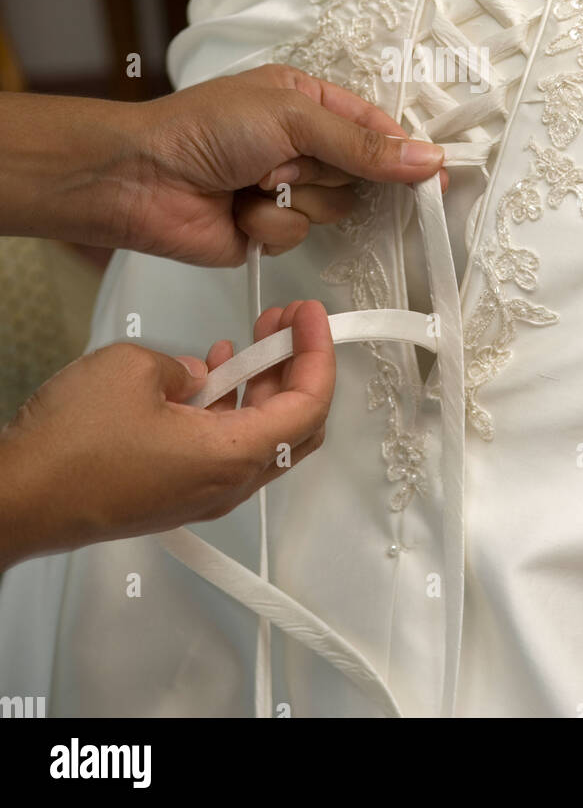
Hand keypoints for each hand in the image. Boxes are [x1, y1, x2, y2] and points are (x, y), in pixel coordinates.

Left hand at [0, 64, 445, 265]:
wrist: (142, 178)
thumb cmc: (205, 128)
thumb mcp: (292, 119)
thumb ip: (361, 145)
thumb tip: (427, 158)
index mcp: (308, 101)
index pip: (374, 129)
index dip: (402, 153)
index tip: (431, 175)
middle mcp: (300, 144)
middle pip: (358, 174)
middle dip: (323, 172)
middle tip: (281, 162)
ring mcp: (285, 189)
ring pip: (332, 209)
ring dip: (293, 200)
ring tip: (252, 183)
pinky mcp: (267, 229)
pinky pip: (298, 236)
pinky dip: (268, 226)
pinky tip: (237, 211)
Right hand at [0, 299, 334, 570]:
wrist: (17, 500)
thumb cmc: (72, 445)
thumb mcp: (134, 369)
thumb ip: (183, 366)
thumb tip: (196, 377)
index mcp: (230, 456)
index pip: (309, 407)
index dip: (318, 355)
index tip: (311, 316)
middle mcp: (226, 485)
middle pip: (296, 427)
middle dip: (299, 368)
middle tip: (289, 323)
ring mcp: (200, 494)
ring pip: (261, 437)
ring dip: (265, 385)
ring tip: (251, 338)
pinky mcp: (174, 494)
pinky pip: (224, 448)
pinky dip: (232, 407)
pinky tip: (211, 371)